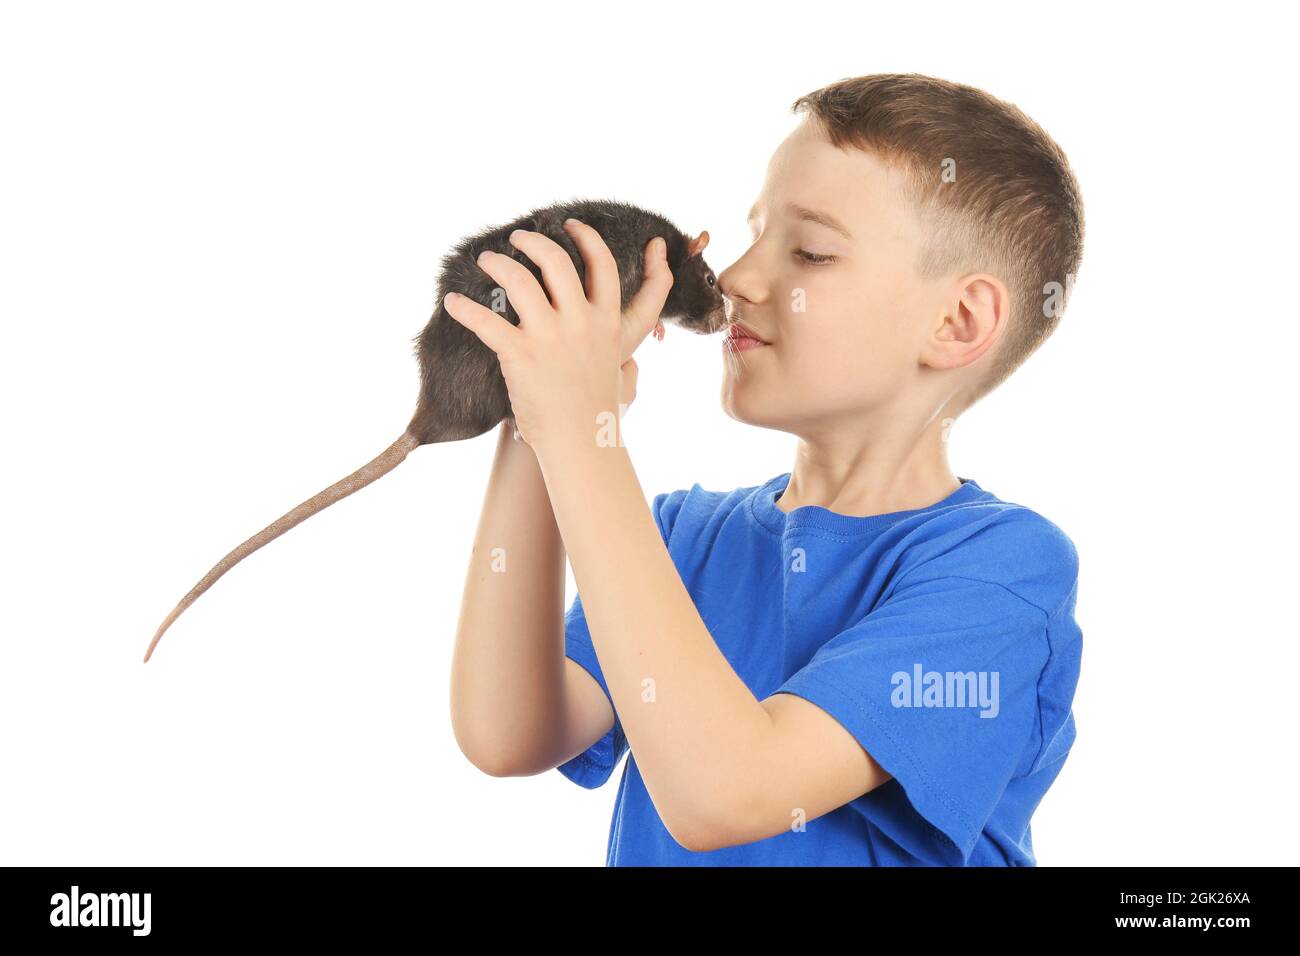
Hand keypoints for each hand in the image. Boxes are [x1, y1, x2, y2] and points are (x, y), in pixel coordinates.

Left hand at [443, 219, 673, 454]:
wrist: (581, 443)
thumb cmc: (598, 415)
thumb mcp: (622, 376)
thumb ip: (624, 359)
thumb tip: (628, 362)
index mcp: (607, 323)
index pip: (603, 266)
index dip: (587, 239)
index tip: (572, 226)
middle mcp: (581, 322)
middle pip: (557, 261)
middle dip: (534, 242)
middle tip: (518, 238)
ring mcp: (550, 337)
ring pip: (520, 280)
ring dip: (498, 264)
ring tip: (486, 260)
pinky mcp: (520, 354)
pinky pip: (486, 321)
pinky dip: (465, 309)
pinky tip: (453, 303)